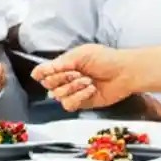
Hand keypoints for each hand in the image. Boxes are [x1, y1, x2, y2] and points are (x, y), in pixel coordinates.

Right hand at [32, 44, 160, 111]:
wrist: (124, 73)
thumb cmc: (105, 59)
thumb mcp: (80, 55)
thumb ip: (58, 64)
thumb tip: (37, 72)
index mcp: (64, 65)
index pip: (44, 72)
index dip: (44, 73)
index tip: (51, 70)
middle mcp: (66, 79)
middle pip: (49, 85)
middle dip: (63, 78)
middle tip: (78, 72)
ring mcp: (73, 92)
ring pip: (58, 96)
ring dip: (73, 87)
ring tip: (88, 81)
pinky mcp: (81, 103)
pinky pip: (69, 104)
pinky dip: (79, 96)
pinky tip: (90, 90)